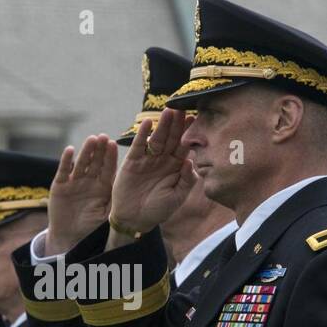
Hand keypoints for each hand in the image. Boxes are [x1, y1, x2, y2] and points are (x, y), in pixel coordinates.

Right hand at [47, 136, 118, 254]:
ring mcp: (75, 181)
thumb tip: (129, 192)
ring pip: (81, 163)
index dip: (111, 156)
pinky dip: (66, 160)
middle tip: (104, 137)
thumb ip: (114, 203)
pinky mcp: (60, 184)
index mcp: (103, 186)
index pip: (108, 168)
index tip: (114, 144)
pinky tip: (70, 150)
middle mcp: (89, 180)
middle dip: (100, 150)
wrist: (68, 236)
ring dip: (86, 151)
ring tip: (91, 139)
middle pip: (95, 161)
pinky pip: (64, 170)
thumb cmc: (89, 226)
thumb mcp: (104, 215)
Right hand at [108, 111, 197, 238]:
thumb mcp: (177, 197)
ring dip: (162, 125)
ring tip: (167, 111)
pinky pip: (138, 145)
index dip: (188, 133)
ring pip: (156, 138)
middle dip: (176, 123)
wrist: (135, 219)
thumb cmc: (159, 210)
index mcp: (176, 166)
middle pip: (171, 137)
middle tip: (181, 107)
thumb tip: (190, 162)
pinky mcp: (133, 161)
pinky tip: (148, 123)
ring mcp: (148, 158)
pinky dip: (142, 134)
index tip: (194, 118)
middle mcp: (163, 159)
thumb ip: (186, 181)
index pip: (183, 146)